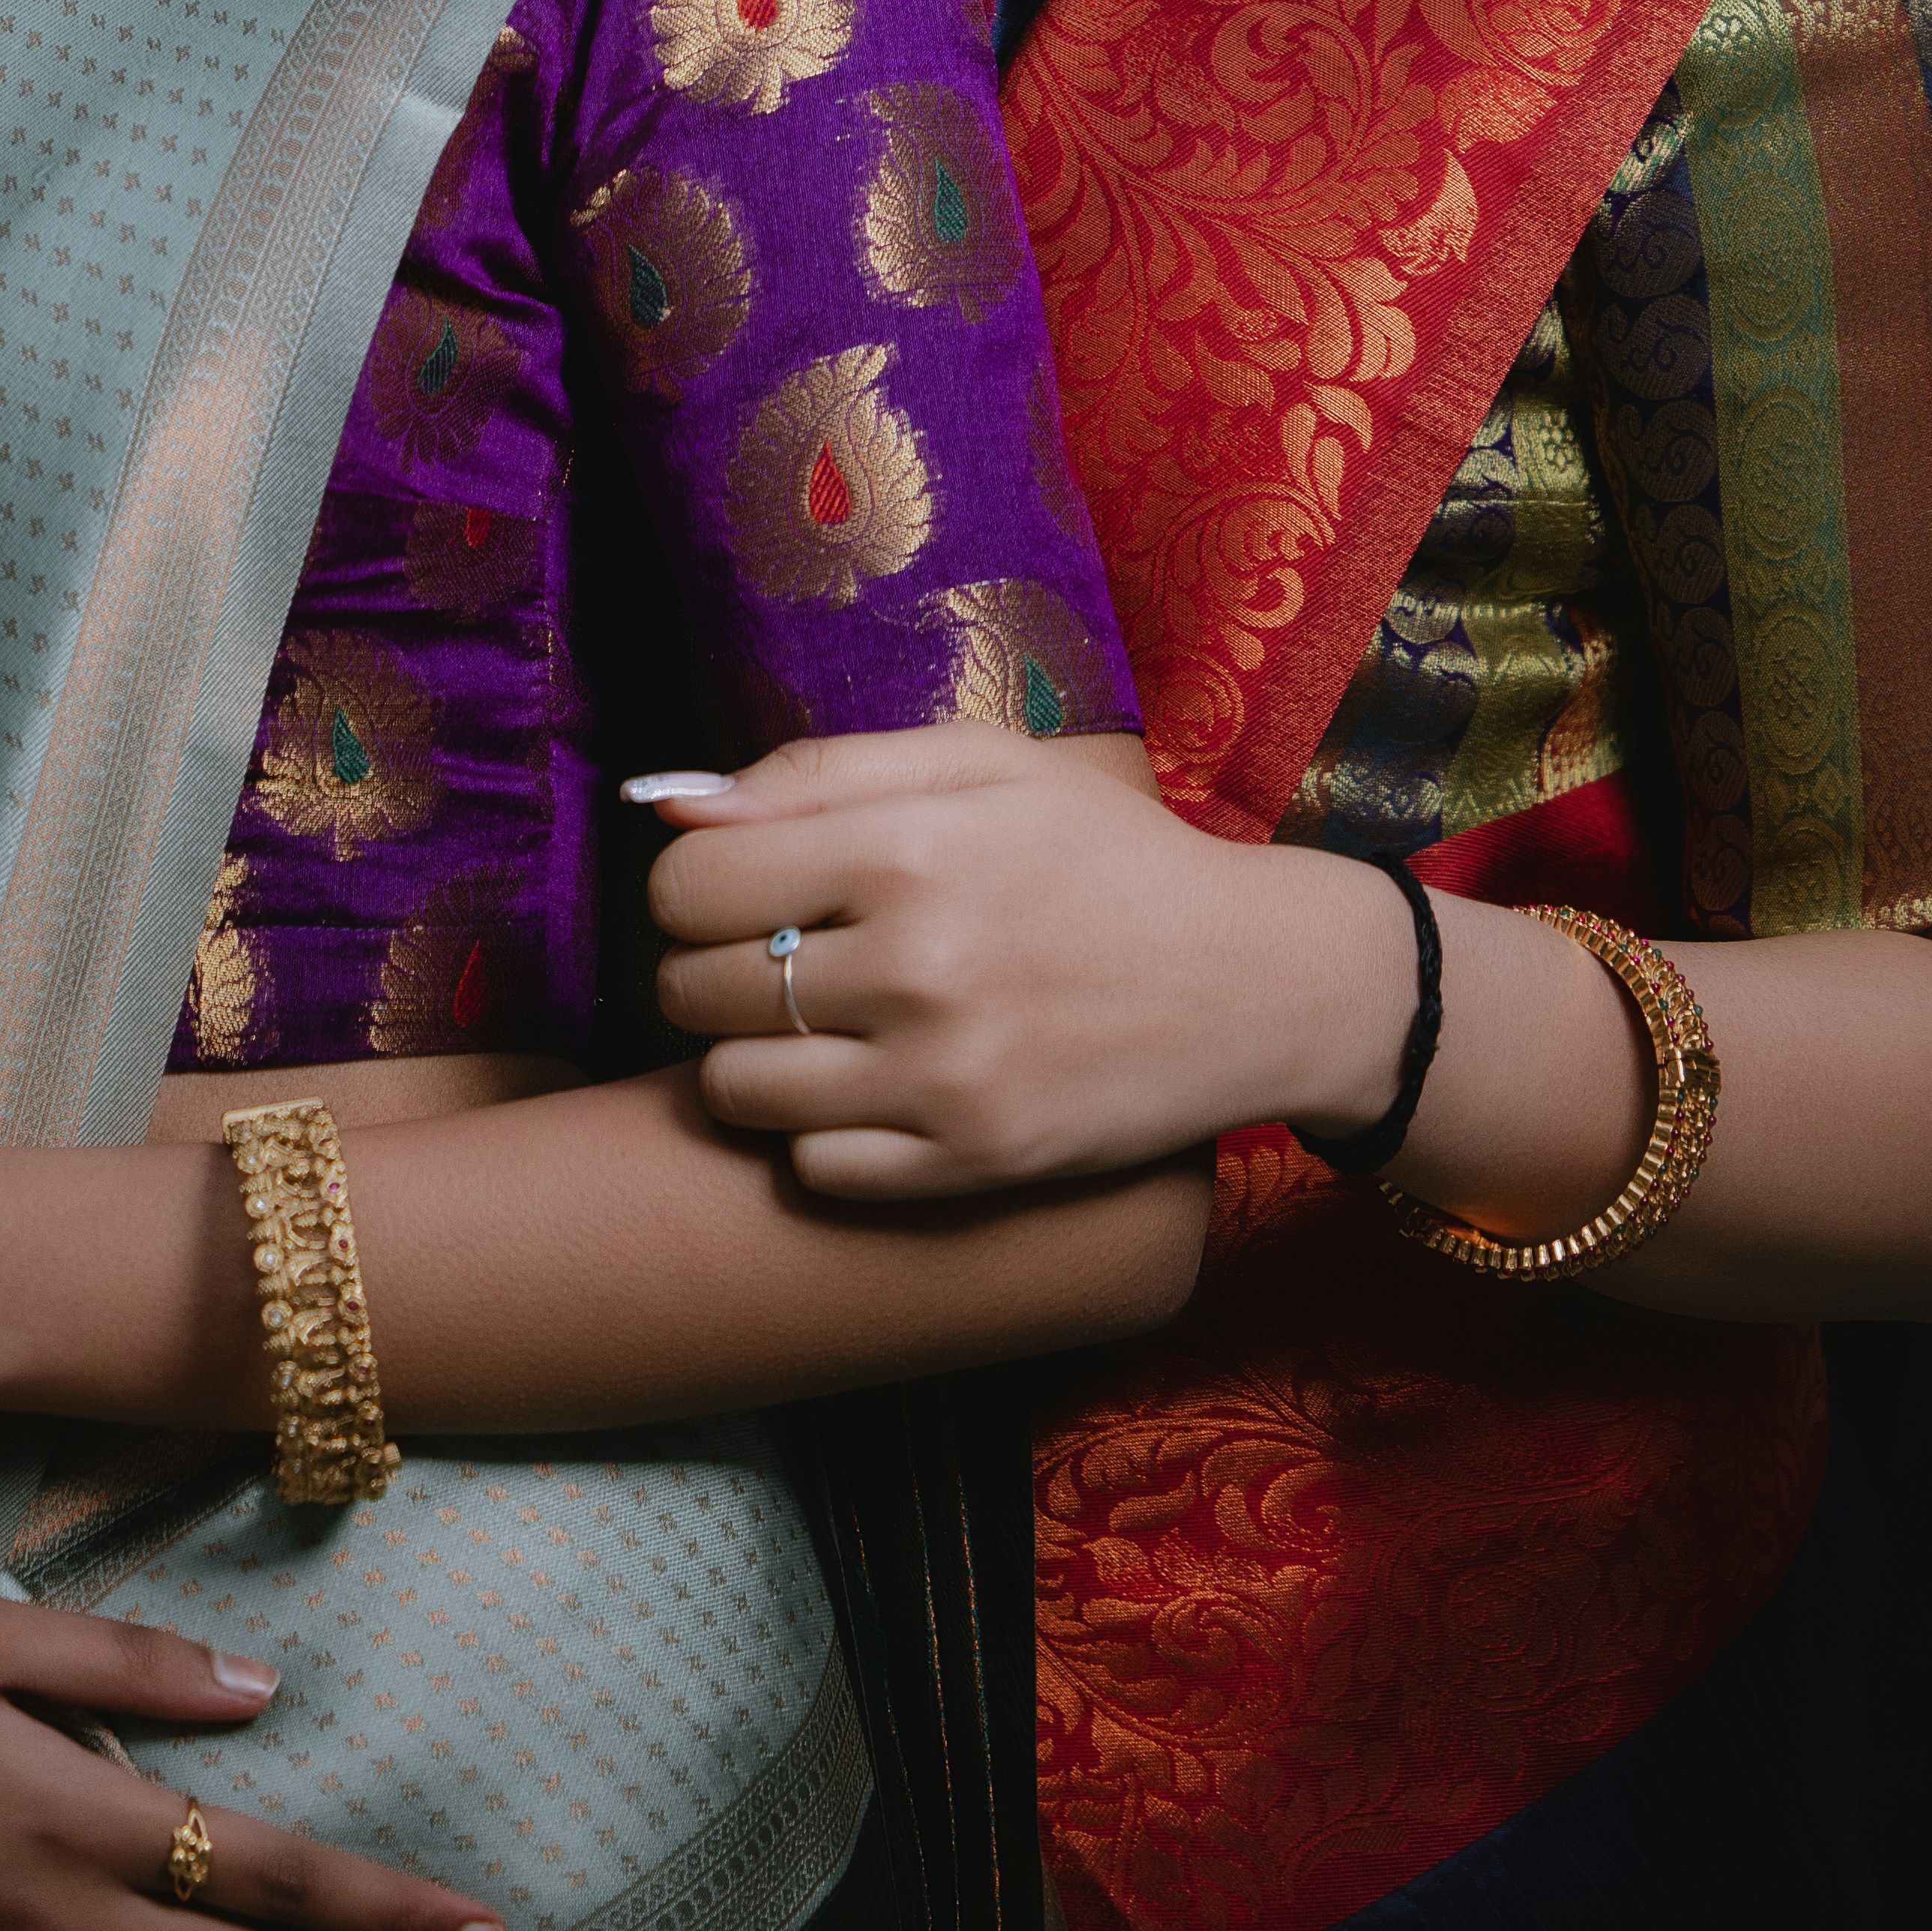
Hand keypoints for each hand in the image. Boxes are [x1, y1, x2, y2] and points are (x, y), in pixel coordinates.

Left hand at [642, 726, 1411, 1195]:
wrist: (1254, 981)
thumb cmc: (1110, 853)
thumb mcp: (985, 763)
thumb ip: (823, 770)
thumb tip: (677, 808)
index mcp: (906, 848)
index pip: (687, 887)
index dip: (689, 888)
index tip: (732, 892)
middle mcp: (915, 965)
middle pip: (696, 988)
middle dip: (709, 969)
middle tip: (772, 959)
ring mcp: (942, 1078)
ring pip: (737, 1088)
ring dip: (746, 1056)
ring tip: (805, 1026)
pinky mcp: (972, 1165)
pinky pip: (813, 1167)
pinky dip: (816, 1134)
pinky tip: (864, 1090)